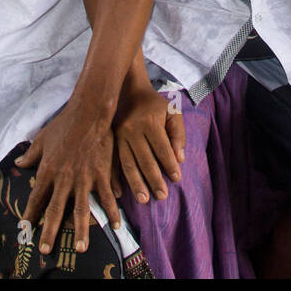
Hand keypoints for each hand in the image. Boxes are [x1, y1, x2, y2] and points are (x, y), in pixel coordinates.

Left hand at [16, 101, 120, 254]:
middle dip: (50, 231)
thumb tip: (18, 163)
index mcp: (48, 170)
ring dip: (81, 231)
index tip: (25, 227)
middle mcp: (64, 178)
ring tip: (82, 248)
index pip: (36, 197)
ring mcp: (84, 178)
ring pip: (82, 210)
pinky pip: (106, 197)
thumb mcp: (42, 138)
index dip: (30, 213)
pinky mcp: (101, 174)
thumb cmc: (64, 123)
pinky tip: (114, 225)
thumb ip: (31, 154)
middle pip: (55, 210)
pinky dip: (111, 212)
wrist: (88, 112)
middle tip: (45, 249)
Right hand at [112, 81, 184, 203]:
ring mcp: (119, 136)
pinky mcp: (110, 141)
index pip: (162, 148)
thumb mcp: (172, 111)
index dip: (169, 164)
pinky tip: (119, 193)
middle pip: (144, 159)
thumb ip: (178, 134)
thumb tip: (179, 159)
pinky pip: (113, 162)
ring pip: (127, 164)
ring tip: (144, 199)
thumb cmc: (155, 105)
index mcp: (149, 122)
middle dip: (154, 180)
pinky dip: (115, 178)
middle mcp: (132, 130)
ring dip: (135, 183)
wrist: (129, 91)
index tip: (177, 179)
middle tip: (162, 196)